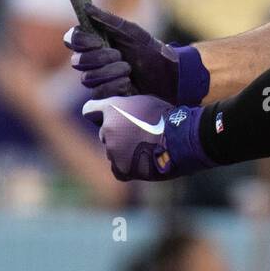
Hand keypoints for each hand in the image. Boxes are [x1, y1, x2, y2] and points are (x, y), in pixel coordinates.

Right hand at [64, 4, 207, 103]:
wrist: (170, 77)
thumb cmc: (152, 51)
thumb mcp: (133, 33)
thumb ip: (109, 20)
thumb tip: (86, 7)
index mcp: (96, 43)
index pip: (72, 39)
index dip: (80, 41)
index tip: (98, 41)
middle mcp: (93, 62)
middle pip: (76, 62)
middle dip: (100, 58)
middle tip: (120, 56)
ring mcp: (98, 81)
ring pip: (87, 79)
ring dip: (110, 73)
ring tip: (129, 70)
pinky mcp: (105, 99)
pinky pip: (96, 96)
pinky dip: (113, 87)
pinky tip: (128, 85)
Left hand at [81, 94, 212, 181]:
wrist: (180, 139)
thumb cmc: (167, 117)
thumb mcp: (145, 101)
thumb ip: (127, 107)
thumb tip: (123, 113)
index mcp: (112, 109)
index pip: (89, 110)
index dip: (96, 113)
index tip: (103, 116)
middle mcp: (107, 129)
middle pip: (105, 133)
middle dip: (117, 134)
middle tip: (137, 134)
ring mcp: (113, 151)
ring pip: (113, 151)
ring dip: (124, 150)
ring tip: (146, 148)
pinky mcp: (121, 168)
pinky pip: (118, 169)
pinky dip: (126, 167)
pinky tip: (141, 162)